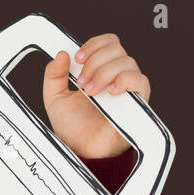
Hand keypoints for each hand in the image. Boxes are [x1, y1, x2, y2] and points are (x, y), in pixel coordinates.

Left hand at [42, 32, 151, 159]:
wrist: (81, 151)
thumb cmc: (74, 128)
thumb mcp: (55, 99)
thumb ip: (53, 76)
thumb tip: (60, 54)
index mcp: (101, 70)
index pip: (108, 43)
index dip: (94, 45)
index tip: (77, 59)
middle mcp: (117, 76)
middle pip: (117, 49)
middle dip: (95, 62)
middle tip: (81, 83)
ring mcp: (128, 88)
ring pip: (127, 62)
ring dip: (104, 73)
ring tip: (90, 92)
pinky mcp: (137, 103)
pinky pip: (140, 81)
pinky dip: (124, 81)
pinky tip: (108, 93)